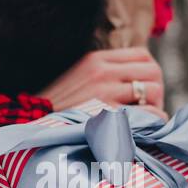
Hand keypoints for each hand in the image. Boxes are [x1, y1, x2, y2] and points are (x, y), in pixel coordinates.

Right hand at [39, 47, 165, 116]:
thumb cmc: (56, 110)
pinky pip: (149, 114)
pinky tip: (142, 131)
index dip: (150, 73)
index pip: (142, 55)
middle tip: (148, 108)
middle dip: (156, 91)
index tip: (144, 90)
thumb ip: (103, 75)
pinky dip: (152, 123)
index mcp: (95, 60)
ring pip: (153, 90)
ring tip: (144, 121)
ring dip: (156, 107)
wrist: (32, 126)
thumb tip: (136, 83)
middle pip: (153, 71)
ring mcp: (105, 92)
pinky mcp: (108, 115)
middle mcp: (102, 72)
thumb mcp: (77, 79)